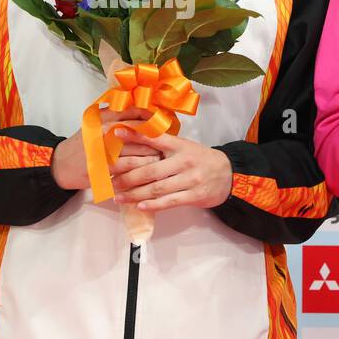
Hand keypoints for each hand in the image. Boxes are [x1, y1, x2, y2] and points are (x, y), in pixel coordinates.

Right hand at [51, 108, 161, 190]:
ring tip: (160, 158)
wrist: (61, 164)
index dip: (151, 115)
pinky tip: (148, 170)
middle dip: (155, 138)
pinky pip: (129, 166)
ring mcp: (104, 148)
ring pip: (137, 149)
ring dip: (151, 155)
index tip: (163, 121)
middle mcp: (104, 129)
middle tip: (166, 144)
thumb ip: (117, 118)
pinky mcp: (104, 166)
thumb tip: (147, 115)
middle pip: (139, 131)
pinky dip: (140, 168)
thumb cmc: (83, 144)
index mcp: (103, 116)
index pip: (134, 110)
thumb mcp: (96, 124)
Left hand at [109, 127, 232, 212]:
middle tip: (109, 179)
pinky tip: (140, 206)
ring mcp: (190, 179)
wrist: (229, 174)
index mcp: (180, 146)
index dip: (135, 135)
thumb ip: (164, 145)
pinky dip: (154, 205)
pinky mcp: (194, 195)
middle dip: (127, 176)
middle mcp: (184, 161)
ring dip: (135, 194)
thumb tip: (135, 142)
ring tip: (118, 196)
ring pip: (157, 188)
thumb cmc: (200, 159)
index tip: (116, 133)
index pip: (155, 138)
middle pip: (150, 170)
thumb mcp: (185, 146)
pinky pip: (170, 201)